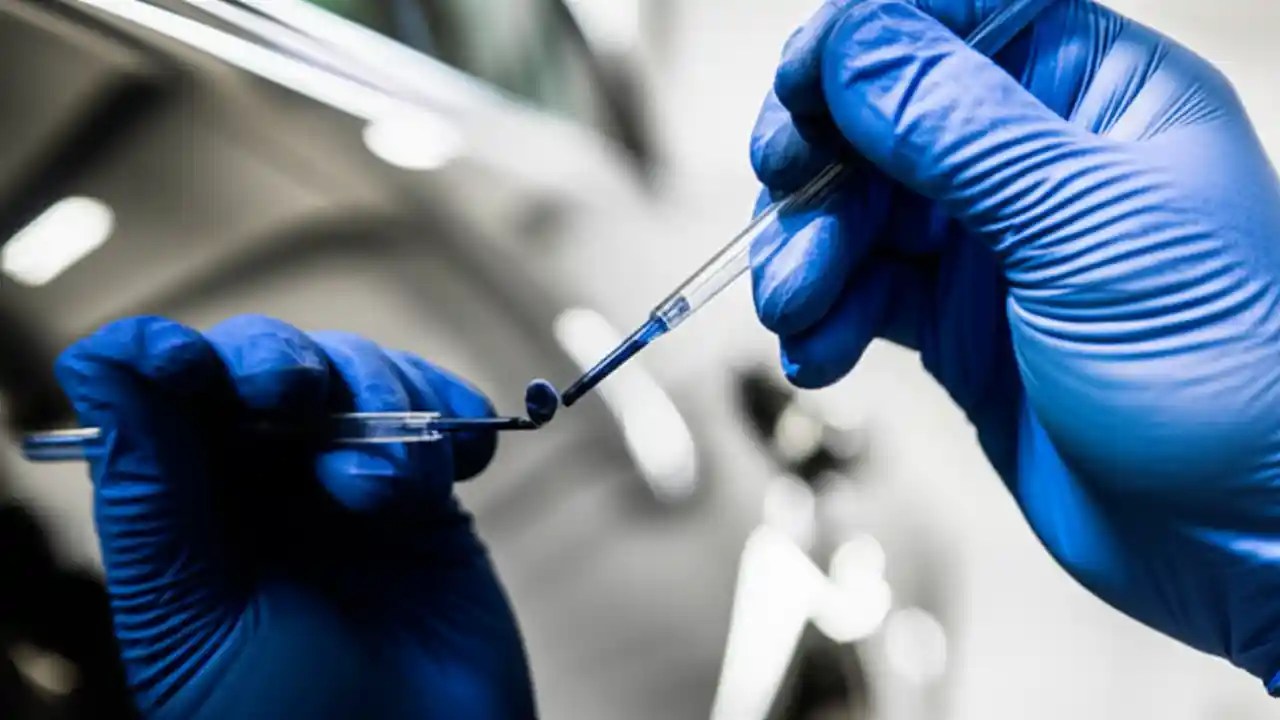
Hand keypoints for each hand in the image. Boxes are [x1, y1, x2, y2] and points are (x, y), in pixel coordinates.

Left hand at [55, 315, 534, 718]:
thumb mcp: (194, 622)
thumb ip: (153, 494)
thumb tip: (104, 363)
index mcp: (183, 514)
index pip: (156, 396)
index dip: (164, 357)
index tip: (186, 367)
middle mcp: (262, 487)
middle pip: (260, 361)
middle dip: (282, 362)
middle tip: (299, 397)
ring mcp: (350, 482)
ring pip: (357, 372)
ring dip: (382, 405)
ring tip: (393, 492)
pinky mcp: (431, 493)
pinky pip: (440, 410)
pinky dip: (452, 414)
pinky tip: (459, 466)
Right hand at [750, 0, 1279, 690]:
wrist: (1235, 536)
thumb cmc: (1224, 374)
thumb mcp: (1083, 224)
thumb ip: (955, 127)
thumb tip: (853, 45)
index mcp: (1092, 96)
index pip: (956, 21)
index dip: (867, 42)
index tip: (803, 84)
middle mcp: (1033, 160)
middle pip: (882, 118)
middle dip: (821, 162)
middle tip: (784, 195)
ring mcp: (991, 246)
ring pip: (856, 212)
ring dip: (807, 252)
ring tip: (800, 305)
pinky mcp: (956, 326)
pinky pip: (862, 294)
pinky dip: (826, 318)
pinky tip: (820, 351)